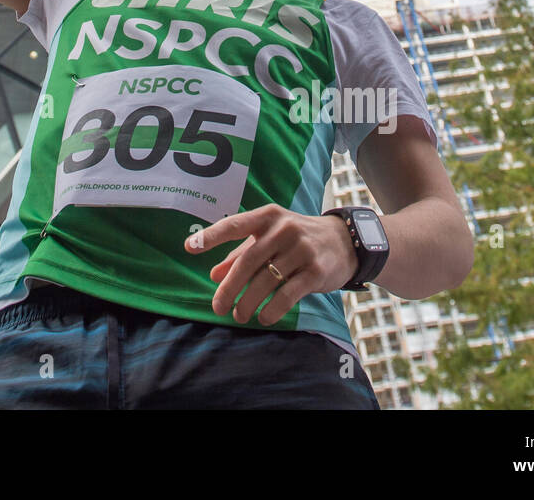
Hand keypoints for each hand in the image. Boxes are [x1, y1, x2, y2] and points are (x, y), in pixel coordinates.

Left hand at [184, 205, 357, 324]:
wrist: (344, 241)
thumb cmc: (296, 238)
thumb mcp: (269, 238)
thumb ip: (240, 253)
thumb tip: (213, 274)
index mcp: (267, 216)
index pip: (234, 225)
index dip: (210, 236)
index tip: (189, 248)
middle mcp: (283, 229)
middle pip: (248, 261)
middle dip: (229, 287)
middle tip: (217, 307)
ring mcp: (301, 249)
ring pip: (266, 280)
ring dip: (248, 302)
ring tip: (239, 316)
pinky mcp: (316, 271)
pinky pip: (288, 294)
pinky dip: (272, 310)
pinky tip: (263, 318)